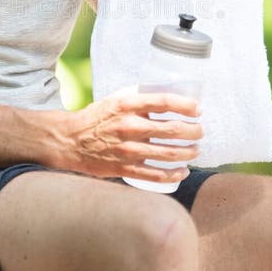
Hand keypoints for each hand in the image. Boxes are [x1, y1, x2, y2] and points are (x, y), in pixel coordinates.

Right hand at [57, 89, 202, 183]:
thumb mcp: (117, 99)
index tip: (197, 110)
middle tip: (199, 131)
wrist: (71, 140)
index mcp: (128, 105)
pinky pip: (155, 175)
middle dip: (193, 131)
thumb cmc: (98, 117)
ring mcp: (127, 149)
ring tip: (195, 150)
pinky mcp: (124, 168)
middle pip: (172, 130)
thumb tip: (170, 96)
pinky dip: (173, 174)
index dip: (186, 106)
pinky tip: (183, 171)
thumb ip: (140, 97)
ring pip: (168, 154)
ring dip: (188, 152)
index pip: (165, 102)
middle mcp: (129, 126)